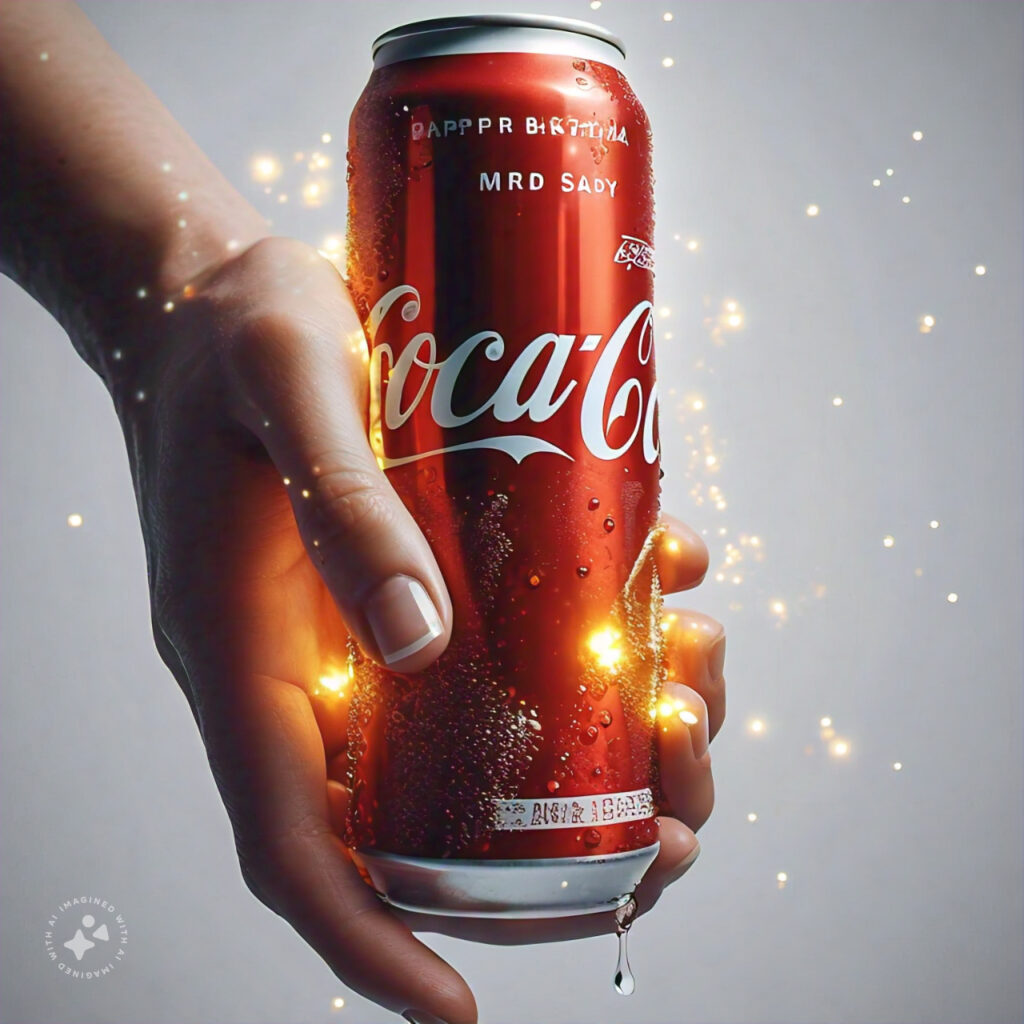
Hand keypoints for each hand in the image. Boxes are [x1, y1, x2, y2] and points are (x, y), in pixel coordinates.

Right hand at [116, 235, 725, 1022]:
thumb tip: (419, 645)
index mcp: (240, 656)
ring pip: (467, 749)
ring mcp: (350, 637)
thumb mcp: (287, 387)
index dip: (369, 937)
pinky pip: (492, 657)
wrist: (207, 296)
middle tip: (670, 830)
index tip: (456, 1004)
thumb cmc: (230, 334)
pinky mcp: (394, 588)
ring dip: (593, 747)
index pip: (292, 841)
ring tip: (690, 699)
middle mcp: (297, 673)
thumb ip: (341, 508)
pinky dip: (586, 649)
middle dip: (543, 855)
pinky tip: (664, 589)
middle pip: (408, 820)